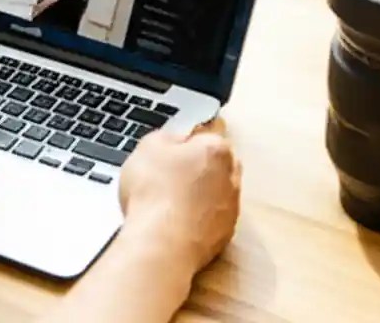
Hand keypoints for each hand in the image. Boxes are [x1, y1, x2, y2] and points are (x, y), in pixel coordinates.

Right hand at [118, 120, 240, 271]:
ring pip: (213, 194)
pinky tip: (173, 224)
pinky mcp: (224, 236)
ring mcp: (230, 208)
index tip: (169, 151)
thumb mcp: (147, 147)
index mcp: (216, 149)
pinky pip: (209, 220)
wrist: (162, 243)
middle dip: (195, 169)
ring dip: (196, 196)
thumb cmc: (155, 193)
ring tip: (167, 204)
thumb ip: (166, 137)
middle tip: (167, 176)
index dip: (183, 143)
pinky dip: (194, 220)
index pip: (205, 136)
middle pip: (214, 166)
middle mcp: (231, 177)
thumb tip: (174, 141)